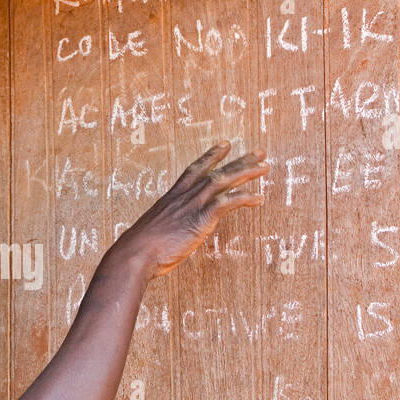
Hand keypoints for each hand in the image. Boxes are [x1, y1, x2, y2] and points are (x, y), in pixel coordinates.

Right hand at [113, 142, 268, 279]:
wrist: (135, 254)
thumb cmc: (140, 249)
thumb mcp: (152, 232)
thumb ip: (164, 228)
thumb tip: (166, 235)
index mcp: (171, 197)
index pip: (194, 169)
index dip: (211, 156)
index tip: (225, 145)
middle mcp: (183, 196)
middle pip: (216, 172)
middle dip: (239, 161)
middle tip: (259, 153)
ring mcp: (192, 206)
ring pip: (223, 181)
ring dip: (246, 173)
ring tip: (265, 167)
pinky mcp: (200, 219)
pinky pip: (226, 203)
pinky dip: (243, 199)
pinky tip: (258, 198)